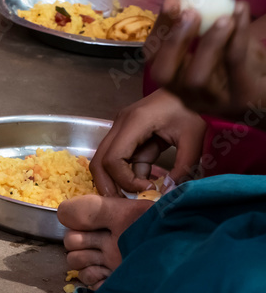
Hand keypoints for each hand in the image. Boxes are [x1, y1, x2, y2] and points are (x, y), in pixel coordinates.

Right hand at [90, 89, 206, 196]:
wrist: (191, 87)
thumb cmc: (192, 107)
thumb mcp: (194, 137)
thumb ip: (183, 166)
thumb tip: (169, 191)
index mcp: (134, 122)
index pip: (113, 159)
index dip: (125, 180)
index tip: (148, 189)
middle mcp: (120, 125)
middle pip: (98, 162)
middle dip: (108, 186)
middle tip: (124, 204)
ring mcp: (120, 129)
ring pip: (104, 162)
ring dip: (116, 181)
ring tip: (134, 197)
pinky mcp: (126, 135)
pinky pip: (119, 159)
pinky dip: (128, 174)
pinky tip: (144, 184)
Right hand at [148, 0, 265, 121]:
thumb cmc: (246, 68)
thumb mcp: (223, 45)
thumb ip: (206, 21)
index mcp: (177, 82)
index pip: (154, 58)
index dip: (159, 29)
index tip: (171, 0)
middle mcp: (187, 96)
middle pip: (163, 74)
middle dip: (172, 41)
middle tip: (190, 12)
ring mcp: (213, 102)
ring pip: (196, 77)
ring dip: (206, 43)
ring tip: (222, 17)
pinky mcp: (240, 99)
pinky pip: (233, 65)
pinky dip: (236, 36)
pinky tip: (240, 12)